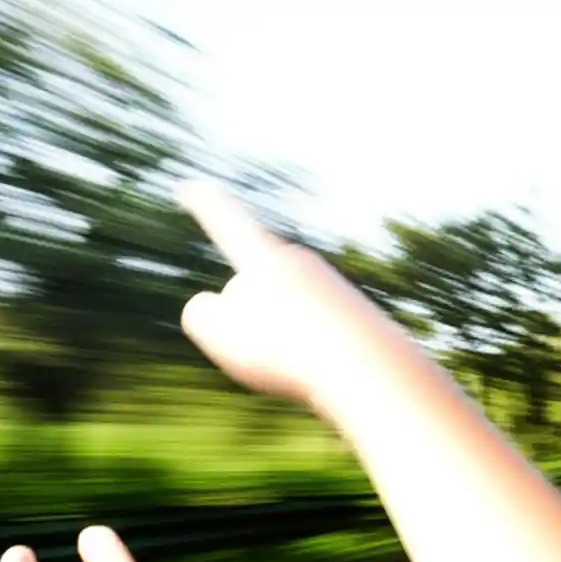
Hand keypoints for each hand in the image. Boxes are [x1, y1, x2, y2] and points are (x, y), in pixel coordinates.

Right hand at [177, 181, 404, 404]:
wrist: (370, 374)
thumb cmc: (285, 349)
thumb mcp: (213, 329)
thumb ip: (200, 311)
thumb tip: (227, 311)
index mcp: (265, 258)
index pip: (226, 222)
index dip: (204, 205)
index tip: (191, 187)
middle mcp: (301, 262)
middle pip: (251, 292)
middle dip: (244, 320)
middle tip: (262, 352)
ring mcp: (331, 288)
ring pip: (280, 321)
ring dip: (277, 348)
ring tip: (298, 367)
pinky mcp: (354, 317)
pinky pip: (312, 344)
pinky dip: (306, 362)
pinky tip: (325, 374)